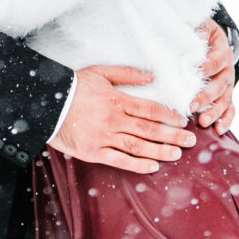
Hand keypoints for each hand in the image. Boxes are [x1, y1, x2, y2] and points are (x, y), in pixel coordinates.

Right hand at [49, 65, 196, 173]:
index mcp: (116, 99)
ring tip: (177, 154)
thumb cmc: (75, 86)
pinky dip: (137, 165)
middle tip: (191, 141)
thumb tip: (151, 76)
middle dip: (173, 136)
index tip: (183, 121)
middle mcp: (113, 119)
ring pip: (138, 146)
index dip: (169, 116)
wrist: (47, 104)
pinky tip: (152, 166)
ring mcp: (103, 137)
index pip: (150, 109)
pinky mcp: (93, 152)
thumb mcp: (100, 72)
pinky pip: (119, 160)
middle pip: (149, 129)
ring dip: (160, 151)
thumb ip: (126, 74)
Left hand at [190, 19, 235, 133]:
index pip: (215, 62)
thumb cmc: (201, 33)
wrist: (212, 38)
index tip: (192, 75)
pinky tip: (218, 130)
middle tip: (192, 106)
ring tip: (203, 122)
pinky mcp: (226, 95)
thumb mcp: (201, 26)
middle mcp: (227, 70)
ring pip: (224, 100)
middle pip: (219, 85)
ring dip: (214, 112)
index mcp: (222, 52)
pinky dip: (226, 120)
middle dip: (206, 97)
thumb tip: (179, 37)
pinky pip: (230, 109)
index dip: (205, 69)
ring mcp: (227, 84)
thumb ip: (195, 31)